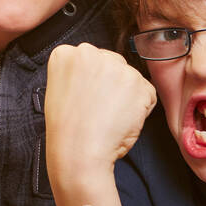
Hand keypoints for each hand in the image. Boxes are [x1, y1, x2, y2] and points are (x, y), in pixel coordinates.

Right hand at [45, 43, 158, 185]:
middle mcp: (89, 53)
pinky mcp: (138, 82)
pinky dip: (140, 109)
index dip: (91, 83)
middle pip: (112, 64)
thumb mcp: (59, 91)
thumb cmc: (67, 130)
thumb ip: (77, 74)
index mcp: (65, 54)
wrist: (77, 152)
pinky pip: (147, 93)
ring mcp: (115, 66)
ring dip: (126, 96)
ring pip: (130, 78)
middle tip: (98, 110)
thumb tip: (98, 74)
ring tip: (108, 117)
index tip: (84, 98)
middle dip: (111, 85)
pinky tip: (121, 120)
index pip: (89, 60)